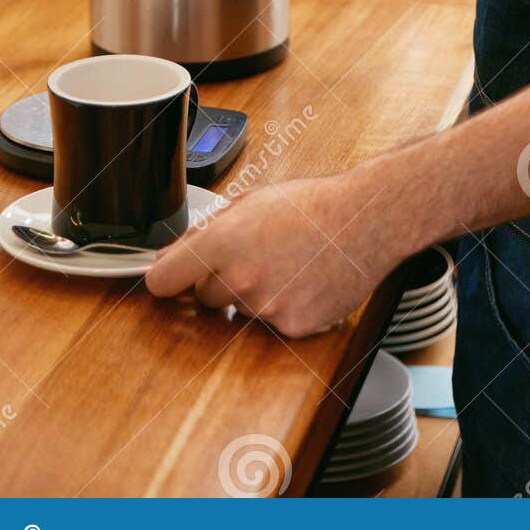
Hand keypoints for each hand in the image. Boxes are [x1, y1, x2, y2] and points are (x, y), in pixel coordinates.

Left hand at [144, 174, 395, 337]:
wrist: (365, 222)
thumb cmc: (312, 206)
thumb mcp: (251, 203)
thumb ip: (205, 231)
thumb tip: (168, 256)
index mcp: (224, 242)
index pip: (163, 279)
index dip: (164, 279)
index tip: (167, 279)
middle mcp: (241, 279)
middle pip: (204, 298)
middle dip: (221, 281)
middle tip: (255, 257)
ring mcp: (267, 307)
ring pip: (240, 310)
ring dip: (254, 294)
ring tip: (287, 264)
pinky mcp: (293, 327)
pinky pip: (271, 324)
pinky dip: (283, 308)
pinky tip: (303, 282)